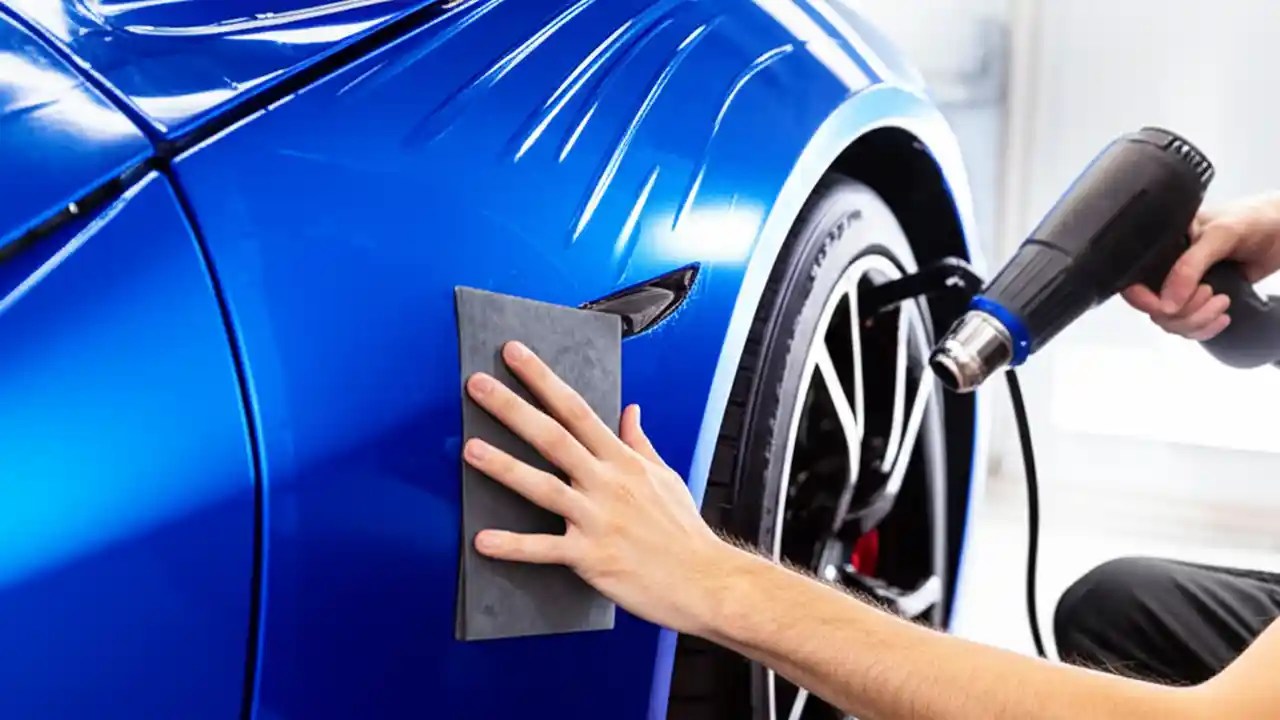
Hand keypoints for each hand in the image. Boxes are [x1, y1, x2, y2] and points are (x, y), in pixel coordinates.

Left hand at [462, 341, 731, 635]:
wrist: (705, 580)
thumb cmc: (684, 533)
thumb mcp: (666, 477)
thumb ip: (640, 443)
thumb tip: (630, 411)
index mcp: (622, 461)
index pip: (576, 409)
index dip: (543, 379)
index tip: (515, 356)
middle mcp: (607, 483)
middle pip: (553, 437)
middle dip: (512, 407)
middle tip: (477, 385)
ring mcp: (598, 519)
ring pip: (543, 486)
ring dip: (504, 467)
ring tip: (470, 449)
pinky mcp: (591, 556)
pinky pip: (545, 549)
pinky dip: (513, 546)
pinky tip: (483, 540)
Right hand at [1121, 191, 1279, 339]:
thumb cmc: (1252, 220)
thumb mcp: (1218, 236)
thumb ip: (1189, 268)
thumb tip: (1165, 306)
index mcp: (1162, 246)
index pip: (1134, 280)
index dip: (1144, 299)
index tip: (1165, 306)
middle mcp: (1168, 268)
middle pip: (1154, 309)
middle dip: (1182, 312)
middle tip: (1211, 293)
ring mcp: (1186, 286)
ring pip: (1172, 322)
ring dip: (1197, 321)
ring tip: (1223, 302)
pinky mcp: (1204, 300)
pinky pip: (1191, 327)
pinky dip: (1206, 328)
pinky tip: (1223, 317)